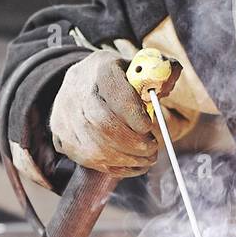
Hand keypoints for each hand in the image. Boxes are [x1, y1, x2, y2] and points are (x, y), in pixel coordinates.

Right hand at [50, 49, 159, 177]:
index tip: (149, 126)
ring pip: (97, 149)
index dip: (134, 114)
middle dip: (133, 142)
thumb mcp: (137, 68)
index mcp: (99, 69)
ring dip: (128, 158)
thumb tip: (170, 76)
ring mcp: (67, 119)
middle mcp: (77, 92)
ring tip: (148, 157)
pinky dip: (119, 167)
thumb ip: (158, 73)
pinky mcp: (65, 141)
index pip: (114, 92)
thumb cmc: (118, 80)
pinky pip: (92, 162)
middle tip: (152, 148)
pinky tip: (135, 164)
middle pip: (103, 124)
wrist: (79, 86)